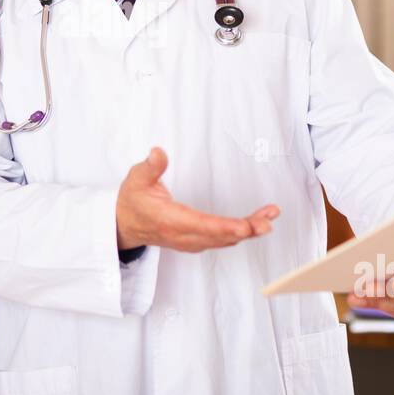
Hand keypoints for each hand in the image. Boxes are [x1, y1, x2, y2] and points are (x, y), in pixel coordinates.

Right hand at [116, 147, 279, 252]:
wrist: (124, 225)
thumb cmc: (132, 201)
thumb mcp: (136, 179)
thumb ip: (150, 167)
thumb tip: (158, 152)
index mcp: (169, 220)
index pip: (200, 226)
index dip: (223, 227)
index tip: (244, 227)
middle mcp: (182, 235)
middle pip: (218, 236)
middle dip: (245, 229)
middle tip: (267, 221)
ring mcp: (190, 241)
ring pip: (224, 240)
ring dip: (248, 230)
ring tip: (269, 217)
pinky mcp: (196, 241)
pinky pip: (222, 240)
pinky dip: (241, 233)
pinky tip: (257, 224)